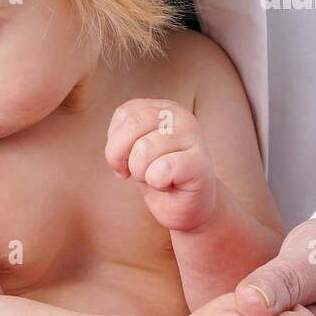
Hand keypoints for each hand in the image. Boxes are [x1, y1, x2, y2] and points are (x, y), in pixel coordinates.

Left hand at [105, 98, 215, 230]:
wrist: (189, 206)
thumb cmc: (159, 177)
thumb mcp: (133, 151)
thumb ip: (124, 136)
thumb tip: (115, 145)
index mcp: (162, 108)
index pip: (124, 114)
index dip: (114, 142)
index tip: (125, 160)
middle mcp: (179, 115)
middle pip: (131, 126)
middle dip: (120, 156)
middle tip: (134, 173)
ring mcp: (193, 136)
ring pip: (144, 148)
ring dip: (140, 172)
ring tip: (156, 177)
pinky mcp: (200, 161)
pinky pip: (162, 169)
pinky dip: (156, 182)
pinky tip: (169, 184)